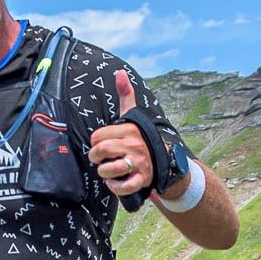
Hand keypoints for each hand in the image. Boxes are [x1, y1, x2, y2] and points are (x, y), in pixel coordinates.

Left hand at [86, 69, 153, 195]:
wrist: (165, 160)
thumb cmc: (142, 138)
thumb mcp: (133, 115)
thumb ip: (126, 94)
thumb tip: (120, 72)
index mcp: (128, 131)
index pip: (97, 137)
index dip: (95, 142)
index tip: (102, 145)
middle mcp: (133, 146)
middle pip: (99, 151)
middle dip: (95, 158)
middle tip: (101, 159)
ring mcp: (138, 164)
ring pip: (109, 170)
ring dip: (104, 173)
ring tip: (108, 170)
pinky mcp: (141, 180)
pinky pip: (123, 187)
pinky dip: (115, 187)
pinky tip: (115, 183)